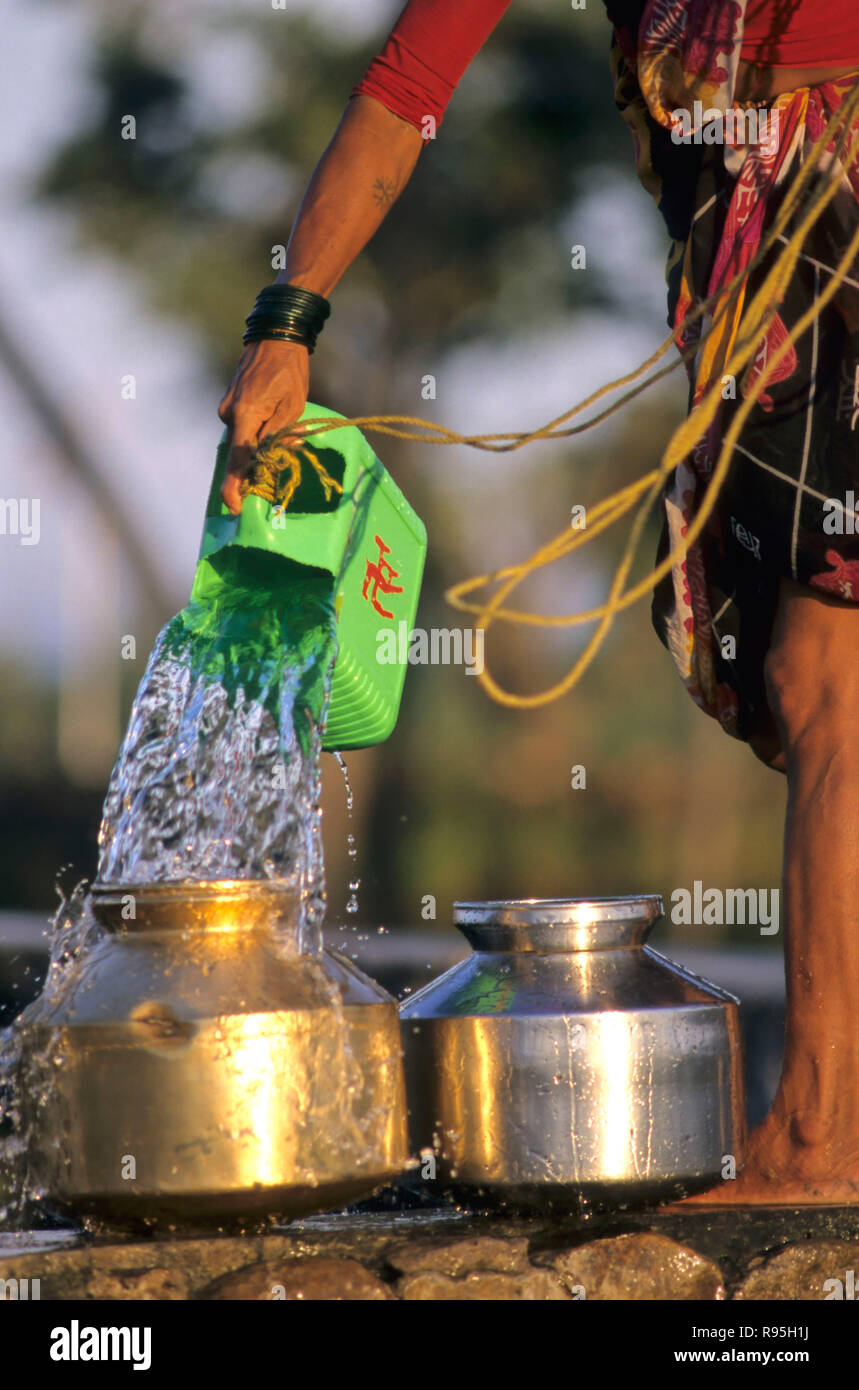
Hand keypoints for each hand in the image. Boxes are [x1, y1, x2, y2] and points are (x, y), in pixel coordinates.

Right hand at [217, 340, 309, 513]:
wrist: (274, 336)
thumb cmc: (288, 370)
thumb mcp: (294, 406)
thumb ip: (281, 436)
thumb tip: (273, 458)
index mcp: (245, 416)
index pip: (237, 460)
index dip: (235, 486)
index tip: (234, 507)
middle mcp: (229, 414)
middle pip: (240, 452)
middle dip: (256, 465)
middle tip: (276, 467)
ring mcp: (226, 408)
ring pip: (243, 439)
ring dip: (259, 446)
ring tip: (281, 433)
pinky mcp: (230, 403)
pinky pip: (241, 427)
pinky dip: (254, 433)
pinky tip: (271, 423)